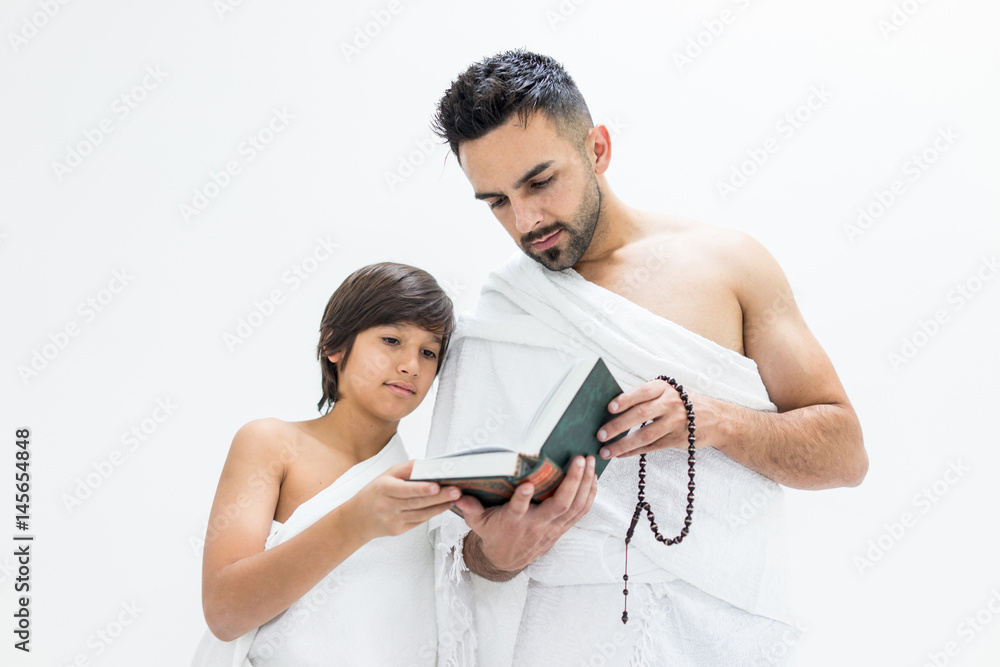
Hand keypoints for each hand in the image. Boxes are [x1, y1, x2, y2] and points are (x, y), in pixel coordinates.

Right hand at [350, 460, 459, 540]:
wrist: (357, 519)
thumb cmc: (374, 492)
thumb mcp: (385, 475)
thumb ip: (406, 468)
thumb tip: (426, 464)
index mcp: (384, 489)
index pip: (405, 490)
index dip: (421, 488)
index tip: (436, 485)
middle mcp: (388, 506)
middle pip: (417, 502)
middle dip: (439, 497)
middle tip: (456, 491)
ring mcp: (393, 520)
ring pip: (421, 514)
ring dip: (440, 507)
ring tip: (455, 499)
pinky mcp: (398, 530)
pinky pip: (419, 521)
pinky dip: (432, 514)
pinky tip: (444, 506)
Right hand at [455, 455, 597, 575]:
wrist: (506, 560)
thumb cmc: (493, 534)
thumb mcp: (477, 523)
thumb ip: (471, 509)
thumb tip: (459, 496)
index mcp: (513, 522)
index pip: (517, 510)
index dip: (522, 499)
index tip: (526, 484)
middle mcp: (536, 525)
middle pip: (559, 505)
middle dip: (572, 482)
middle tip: (579, 459)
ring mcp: (552, 527)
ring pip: (575, 507)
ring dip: (585, 484)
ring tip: (591, 462)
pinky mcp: (562, 528)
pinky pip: (581, 512)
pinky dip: (590, 494)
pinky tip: (594, 478)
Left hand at [596, 379, 721, 457]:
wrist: (716, 419)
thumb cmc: (683, 403)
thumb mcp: (668, 392)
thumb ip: (646, 397)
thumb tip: (611, 408)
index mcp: (664, 388)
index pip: (642, 392)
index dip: (625, 399)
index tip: (609, 407)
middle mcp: (670, 404)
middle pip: (641, 414)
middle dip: (618, 425)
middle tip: (600, 434)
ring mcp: (675, 423)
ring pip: (645, 435)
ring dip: (623, 444)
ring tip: (605, 451)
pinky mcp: (677, 440)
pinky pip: (651, 447)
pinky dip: (633, 452)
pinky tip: (620, 454)